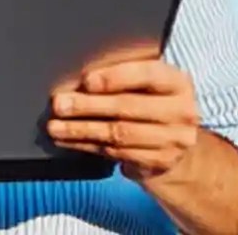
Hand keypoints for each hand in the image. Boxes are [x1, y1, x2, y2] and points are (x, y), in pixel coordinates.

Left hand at [45, 59, 199, 181]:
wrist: (175, 143)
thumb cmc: (151, 102)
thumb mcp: (147, 84)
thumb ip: (123, 76)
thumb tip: (79, 77)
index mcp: (178, 82)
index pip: (148, 75)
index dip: (116, 77)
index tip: (87, 81)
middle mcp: (181, 111)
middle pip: (128, 107)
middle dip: (88, 105)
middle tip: (60, 104)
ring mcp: (173, 140)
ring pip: (119, 134)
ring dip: (81, 130)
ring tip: (55, 126)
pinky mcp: (158, 162)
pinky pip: (115, 153)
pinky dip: (87, 145)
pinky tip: (68, 140)